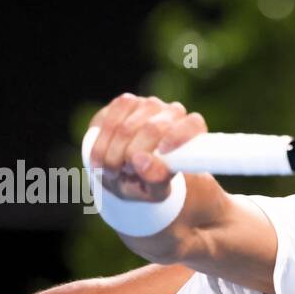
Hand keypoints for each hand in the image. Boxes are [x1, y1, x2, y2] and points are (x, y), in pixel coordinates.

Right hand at [86, 96, 206, 201]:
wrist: (127, 173)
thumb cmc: (149, 182)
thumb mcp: (155, 191)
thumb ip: (155, 179)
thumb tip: (140, 161)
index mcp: (191, 134)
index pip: (193, 124)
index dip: (178, 136)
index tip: (163, 152)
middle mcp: (173, 114)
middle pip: (153, 129)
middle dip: (133, 155)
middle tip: (125, 173)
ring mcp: (149, 105)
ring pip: (126, 128)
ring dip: (114, 154)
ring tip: (113, 172)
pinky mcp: (126, 102)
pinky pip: (109, 121)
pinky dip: (101, 145)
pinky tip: (101, 159)